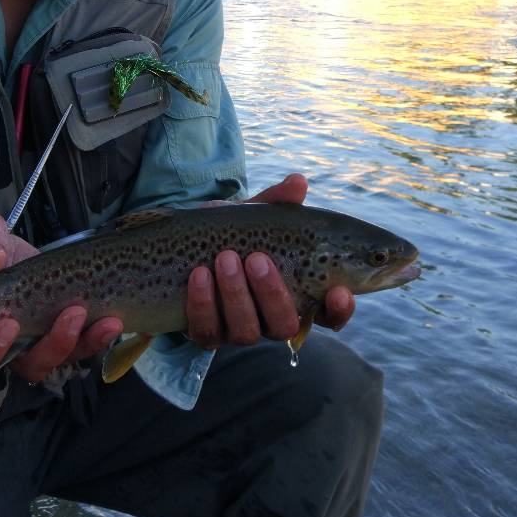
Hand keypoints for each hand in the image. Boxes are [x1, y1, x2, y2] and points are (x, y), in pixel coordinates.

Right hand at [0, 211, 122, 383]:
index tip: (8, 324)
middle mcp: (3, 344)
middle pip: (26, 366)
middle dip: (52, 348)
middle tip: (71, 316)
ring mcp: (34, 338)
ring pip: (58, 359)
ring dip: (83, 344)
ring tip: (107, 321)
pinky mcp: (58, 326)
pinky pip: (78, 342)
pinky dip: (97, 335)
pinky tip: (114, 319)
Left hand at [184, 173, 355, 349]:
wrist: (178, 247)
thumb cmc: (229, 233)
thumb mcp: (251, 216)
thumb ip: (276, 202)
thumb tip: (298, 183)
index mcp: (295, 293)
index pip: (328, 313)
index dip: (339, 309)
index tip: (339, 291)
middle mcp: (270, 319)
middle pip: (284, 326)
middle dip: (272, 294)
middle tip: (258, 259)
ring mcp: (238, 329)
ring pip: (246, 332)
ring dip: (236, 295)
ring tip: (225, 258)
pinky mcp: (205, 333)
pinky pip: (207, 331)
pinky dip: (203, 303)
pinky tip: (198, 275)